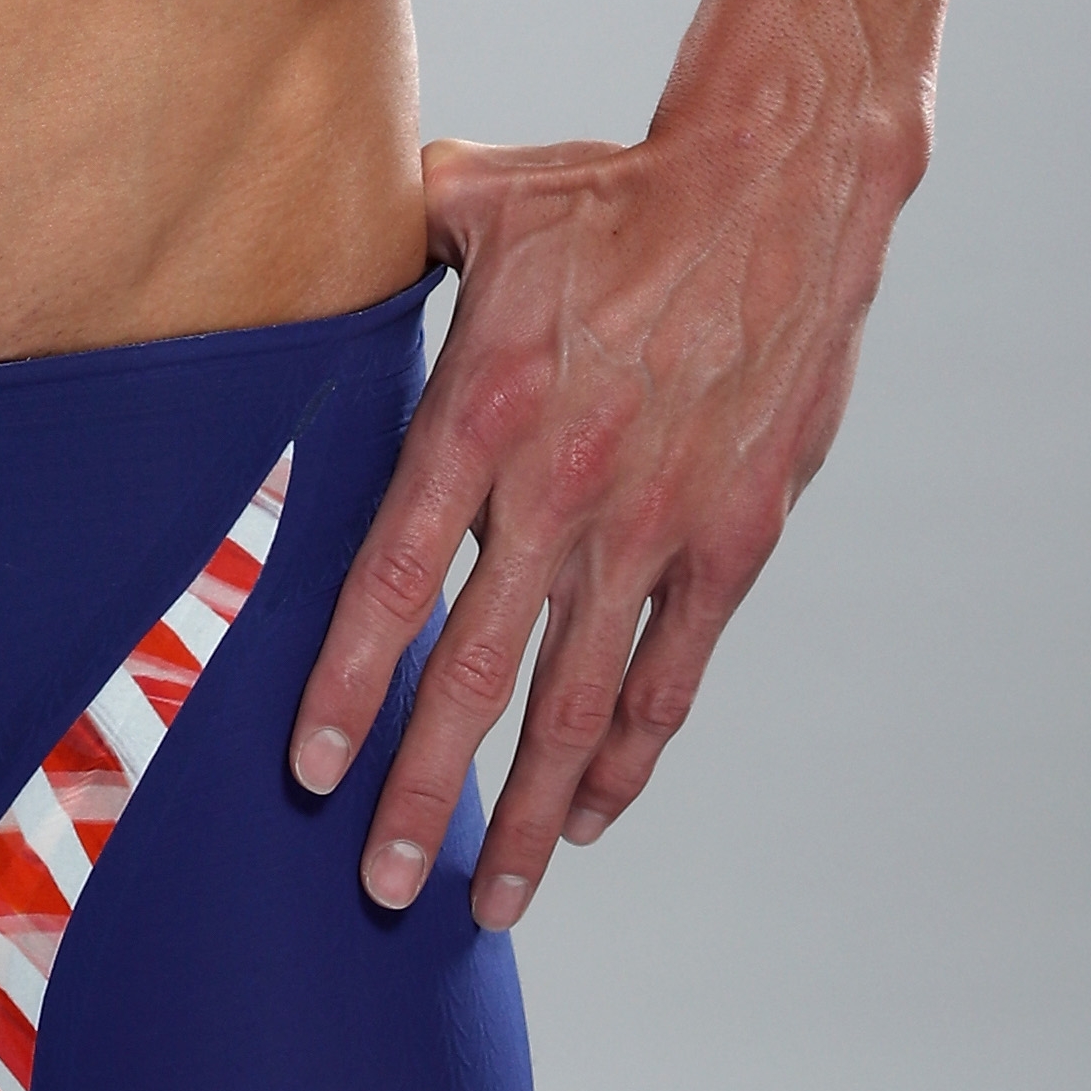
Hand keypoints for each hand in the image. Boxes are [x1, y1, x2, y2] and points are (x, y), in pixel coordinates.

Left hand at [290, 118, 888, 928]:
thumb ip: (392, 240)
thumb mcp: (478, 198)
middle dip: (423, 790)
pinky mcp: (731, 541)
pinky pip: (668, 677)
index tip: (312, 769)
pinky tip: (591, 815)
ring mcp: (654, 524)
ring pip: (577, 706)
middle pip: (476, 672)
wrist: (777, 189)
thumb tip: (316, 233)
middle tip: (379, 883)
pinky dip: (628, 758)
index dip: (350, 682)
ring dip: (529, 814)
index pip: (396, 575)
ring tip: (487, 900)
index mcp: (484, 406)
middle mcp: (562, 485)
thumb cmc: (616, 192)